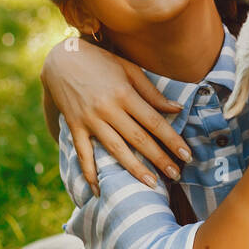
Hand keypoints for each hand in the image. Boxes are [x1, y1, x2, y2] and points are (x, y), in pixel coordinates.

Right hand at [42, 38, 188, 193]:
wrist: (61, 58)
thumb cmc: (101, 62)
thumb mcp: (129, 69)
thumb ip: (152, 92)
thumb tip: (177, 110)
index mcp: (124, 93)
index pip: (154, 121)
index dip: (172, 140)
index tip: (186, 155)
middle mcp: (108, 109)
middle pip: (138, 139)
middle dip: (159, 159)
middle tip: (177, 175)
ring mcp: (90, 119)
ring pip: (116, 150)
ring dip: (135, 169)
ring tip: (151, 184)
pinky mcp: (74, 126)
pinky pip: (83, 154)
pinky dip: (90, 173)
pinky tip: (99, 190)